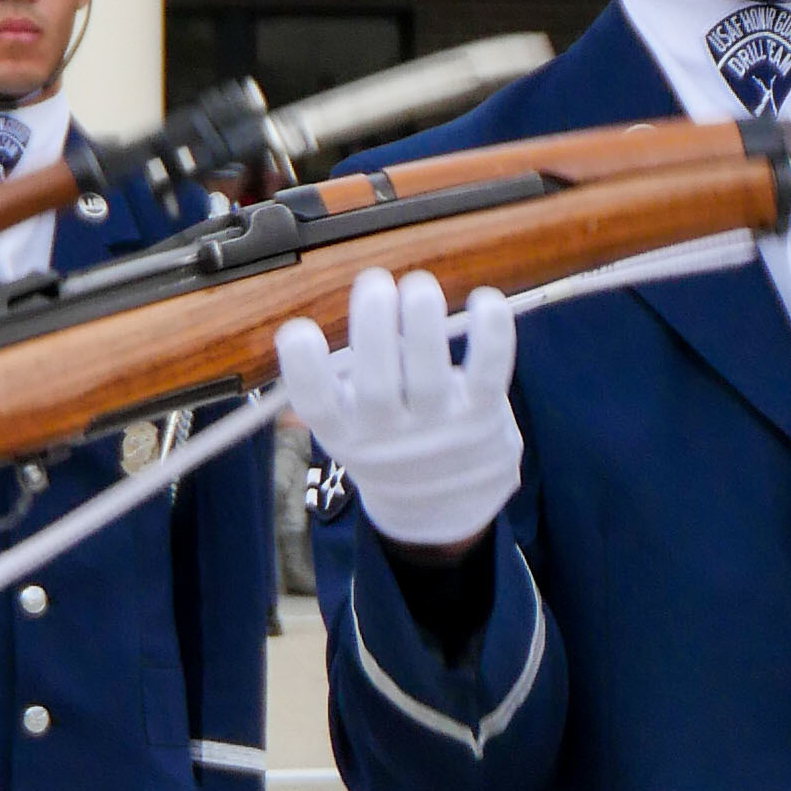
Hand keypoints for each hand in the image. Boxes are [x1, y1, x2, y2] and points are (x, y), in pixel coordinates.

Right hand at [277, 269, 521, 553]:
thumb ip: (340, 378)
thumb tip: (335, 310)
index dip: (303, 370)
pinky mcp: (481, 420)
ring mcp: (438, 432)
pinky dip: (492, 338)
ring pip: (430, 380)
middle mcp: (388, 437)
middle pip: (377, 388)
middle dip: (374, 331)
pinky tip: (486, 301)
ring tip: (419, 286)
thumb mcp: (349, 424)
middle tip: (374, 282)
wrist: (443, 508)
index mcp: (344, 432)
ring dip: (423, 328)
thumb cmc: (388, 440)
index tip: (298, 330)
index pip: (317, 406)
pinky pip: (488, 377)